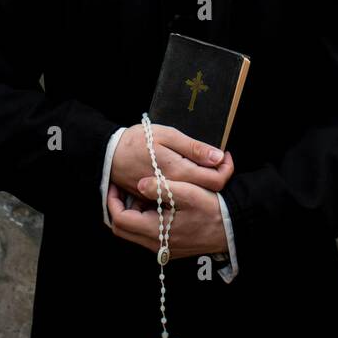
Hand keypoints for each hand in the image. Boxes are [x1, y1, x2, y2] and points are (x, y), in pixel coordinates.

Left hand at [107, 176, 229, 257]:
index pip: (120, 220)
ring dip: (132, 213)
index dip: (113, 201)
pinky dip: (144, 220)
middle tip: (123, 189)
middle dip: (118, 208)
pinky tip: (157, 204)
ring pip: (133, 233)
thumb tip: (139, 184)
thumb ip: (162, 188)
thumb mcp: (189, 193)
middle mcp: (156, 245)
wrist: (231, 229)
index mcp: (156, 230)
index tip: (115, 185)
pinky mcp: (170, 248)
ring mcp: (162, 249)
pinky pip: (146, 235)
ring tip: (143, 193)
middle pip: (122, 229)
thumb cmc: (211, 209)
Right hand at [110, 123, 233, 198]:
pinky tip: (187, 173)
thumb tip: (218, 156)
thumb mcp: (167, 136)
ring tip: (203, 163)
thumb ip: (193, 148)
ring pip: (197, 194)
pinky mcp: (160, 201)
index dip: (227, 168)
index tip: (225, 155)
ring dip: (205, 181)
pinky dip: (190, 187)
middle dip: (219, 173)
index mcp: (180, 172)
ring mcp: (168, 198)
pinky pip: (182, 198)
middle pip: (210, 190)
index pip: (217, 180)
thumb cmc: (138, 141)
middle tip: (218, 157)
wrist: (109, 156)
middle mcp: (176, 190)